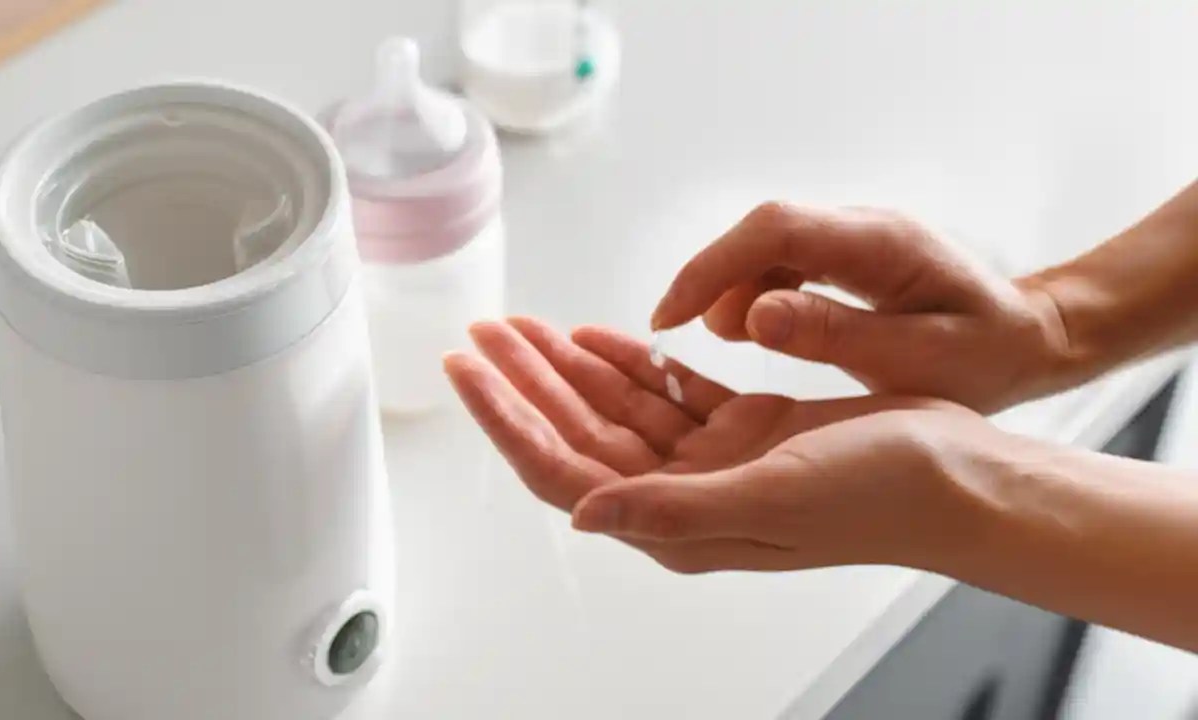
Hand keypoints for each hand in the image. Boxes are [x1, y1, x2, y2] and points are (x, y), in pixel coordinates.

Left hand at [444, 318, 997, 573]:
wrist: (963, 475)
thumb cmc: (882, 493)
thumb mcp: (771, 499)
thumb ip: (672, 510)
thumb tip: (584, 515)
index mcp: (681, 523)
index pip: (565, 470)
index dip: (508, 421)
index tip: (468, 371)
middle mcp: (687, 496)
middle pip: (580, 433)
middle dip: (526, 382)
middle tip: (483, 333)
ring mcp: (715, 462)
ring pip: (618, 408)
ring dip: (570, 367)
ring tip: (524, 326)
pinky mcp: (746, 430)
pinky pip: (670, 392)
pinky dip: (632, 363)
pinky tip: (600, 337)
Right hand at [651, 202, 1072, 412]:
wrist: (1030, 341)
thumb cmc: (985, 360)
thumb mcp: (917, 362)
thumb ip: (837, 335)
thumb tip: (754, 314)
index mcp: (881, 244)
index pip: (777, 231)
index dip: (715, 266)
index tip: (673, 314)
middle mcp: (862, 227)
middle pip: (763, 230)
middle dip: (708, 274)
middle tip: (668, 327)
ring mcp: (854, 238)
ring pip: (767, 246)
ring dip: (727, 285)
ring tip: (705, 339)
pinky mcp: (846, 258)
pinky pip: (783, 263)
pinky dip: (750, 293)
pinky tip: (739, 330)